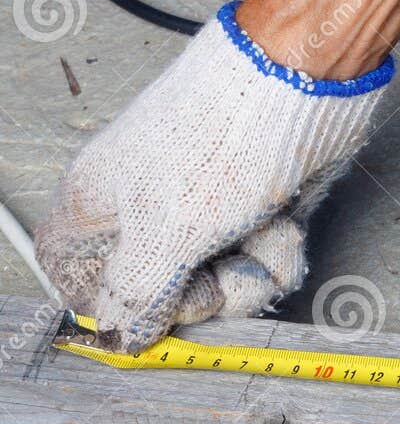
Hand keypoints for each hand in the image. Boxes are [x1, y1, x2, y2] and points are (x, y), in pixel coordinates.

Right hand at [35, 3, 390, 352]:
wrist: (300, 88)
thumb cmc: (221, 142)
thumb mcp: (166, 234)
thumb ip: (138, 295)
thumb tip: (120, 335)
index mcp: (100, 209)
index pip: (75, 277)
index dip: (111, 308)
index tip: (152, 317)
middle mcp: (147, 214)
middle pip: (166, 299)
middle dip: (211, 293)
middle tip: (223, 261)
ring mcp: (204, 215)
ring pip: (224, 285)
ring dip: (256, 267)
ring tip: (261, 226)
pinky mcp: (254, 214)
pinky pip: (264, 261)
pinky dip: (281, 247)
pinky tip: (285, 220)